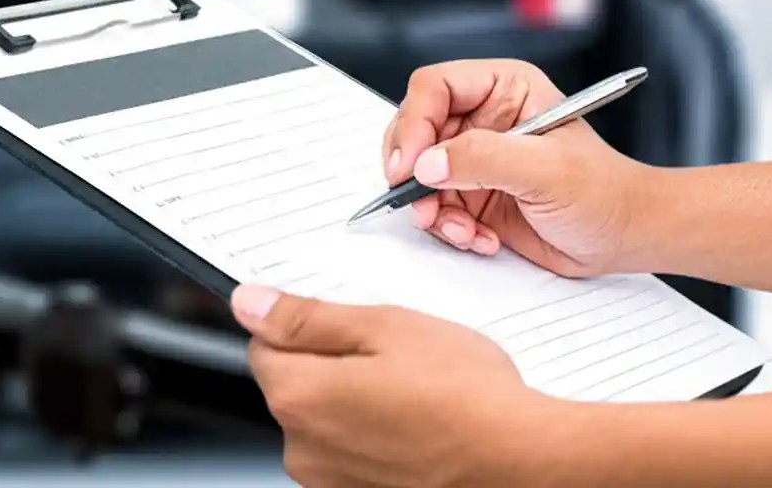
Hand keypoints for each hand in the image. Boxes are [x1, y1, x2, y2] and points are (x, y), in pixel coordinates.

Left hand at [233, 285, 557, 486]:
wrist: (520, 463)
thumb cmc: (465, 397)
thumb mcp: (383, 328)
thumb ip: (306, 316)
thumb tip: (250, 303)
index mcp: (299, 395)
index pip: (263, 344)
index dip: (302, 325)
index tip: (342, 325)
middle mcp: (301, 448)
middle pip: (293, 385)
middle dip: (329, 365)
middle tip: (390, 357)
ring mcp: (328, 482)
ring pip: (323, 421)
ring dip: (351, 404)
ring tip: (410, 395)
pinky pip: (347, 454)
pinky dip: (370, 438)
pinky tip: (413, 427)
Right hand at [384, 60, 653, 276]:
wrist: (623, 238)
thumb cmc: (604, 193)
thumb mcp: (546, 170)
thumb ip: (484, 159)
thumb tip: (426, 163)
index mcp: (504, 89)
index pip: (434, 88)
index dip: (414, 124)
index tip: (408, 165)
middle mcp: (482, 118)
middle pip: (415, 130)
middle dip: (413, 172)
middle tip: (420, 203)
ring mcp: (474, 158)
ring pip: (418, 174)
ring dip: (431, 208)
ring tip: (461, 230)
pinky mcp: (471, 194)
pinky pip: (434, 207)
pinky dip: (448, 227)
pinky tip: (480, 238)